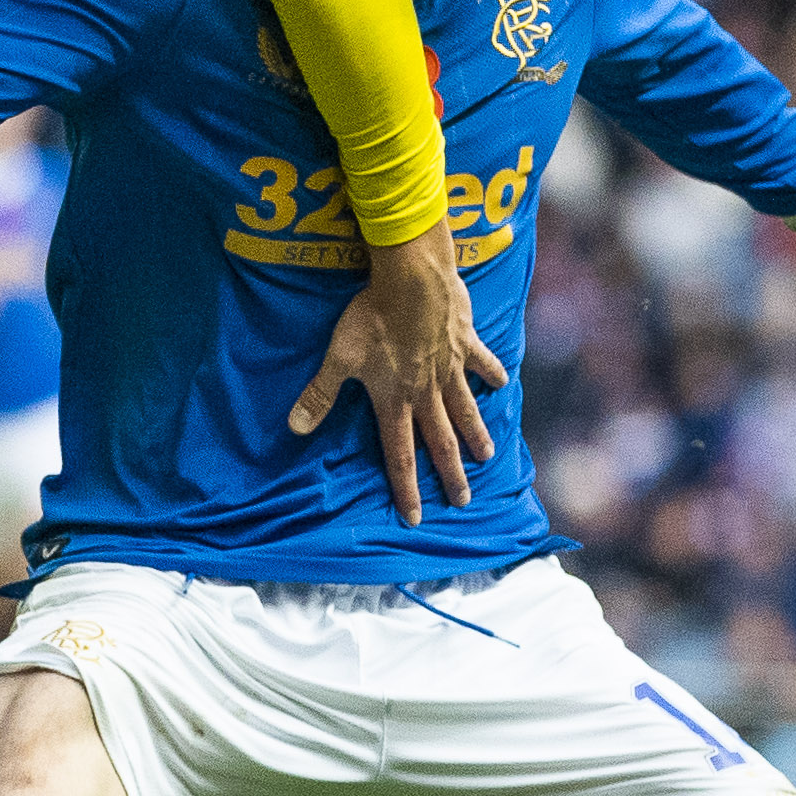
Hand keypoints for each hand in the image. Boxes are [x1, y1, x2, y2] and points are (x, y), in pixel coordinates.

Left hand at [286, 215, 506, 525]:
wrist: (412, 279)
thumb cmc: (372, 316)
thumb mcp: (339, 356)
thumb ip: (320, 394)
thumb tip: (295, 428)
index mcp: (396, 399)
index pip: (400, 454)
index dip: (406, 487)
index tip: (415, 517)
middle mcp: (427, 391)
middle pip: (440, 441)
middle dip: (450, 475)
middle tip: (463, 501)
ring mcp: (450, 368)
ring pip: (465, 409)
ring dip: (475, 435)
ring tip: (486, 457)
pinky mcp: (465, 342)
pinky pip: (482, 362)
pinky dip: (492, 374)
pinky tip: (501, 385)